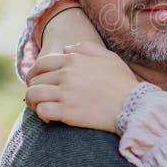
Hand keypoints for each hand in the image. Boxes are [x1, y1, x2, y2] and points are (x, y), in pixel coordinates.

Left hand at [25, 42, 139, 132]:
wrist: (133, 105)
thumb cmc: (123, 82)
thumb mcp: (109, 57)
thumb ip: (87, 48)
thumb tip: (66, 49)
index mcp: (74, 60)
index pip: (42, 63)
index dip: (34, 72)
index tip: (35, 80)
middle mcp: (67, 74)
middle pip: (35, 79)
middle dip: (33, 87)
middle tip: (37, 96)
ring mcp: (66, 93)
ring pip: (34, 94)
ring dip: (33, 101)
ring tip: (39, 107)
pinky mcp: (67, 112)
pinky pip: (42, 111)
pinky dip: (41, 114)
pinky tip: (50, 118)